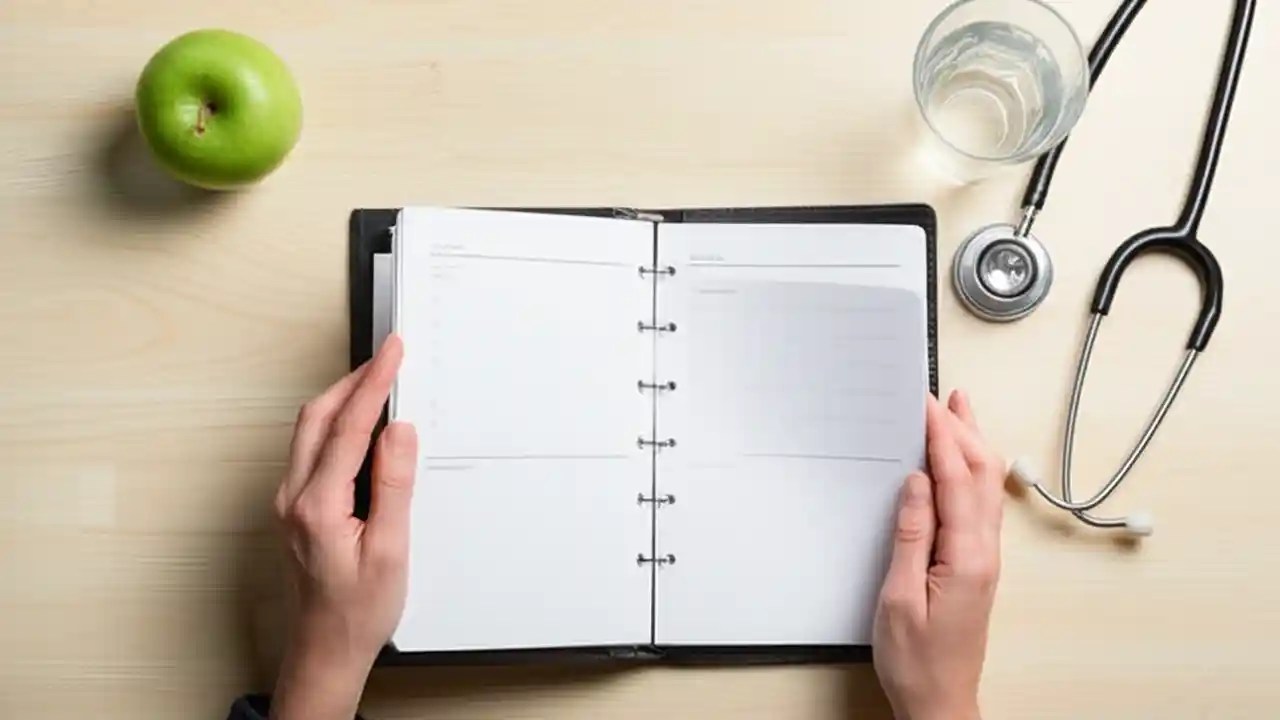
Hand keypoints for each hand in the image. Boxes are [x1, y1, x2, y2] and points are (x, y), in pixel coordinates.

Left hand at [269, 336, 417, 719]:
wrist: (327, 648)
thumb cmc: (358, 610)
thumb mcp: (390, 549)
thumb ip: (393, 485)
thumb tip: (398, 431)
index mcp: (318, 506)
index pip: (349, 427)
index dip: (374, 382)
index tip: (393, 352)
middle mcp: (293, 497)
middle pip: (318, 417)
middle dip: (355, 380)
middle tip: (388, 356)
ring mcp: (289, 501)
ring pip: (310, 429)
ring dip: (343, 399)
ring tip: (379, 379)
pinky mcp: (295, 507)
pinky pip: (311, 449)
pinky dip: (337, 424)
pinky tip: (361, 424)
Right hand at [873, 390, 1004, 719]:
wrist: (941, 702)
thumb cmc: (917, 661)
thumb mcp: (899, 598)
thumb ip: (911, 536)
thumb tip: (917, 483)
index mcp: (967, 557)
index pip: (957, 480)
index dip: (941, 436)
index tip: (926, 404)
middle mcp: (985, 553)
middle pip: (982, 475)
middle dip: (965, 429)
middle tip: (947, 395)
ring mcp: (985, 559)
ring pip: (987, 488)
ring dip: (975, 446)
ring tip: (962, 413)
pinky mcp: (977, 566)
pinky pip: (981, 506)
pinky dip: (973, 472)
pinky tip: (962, 465)